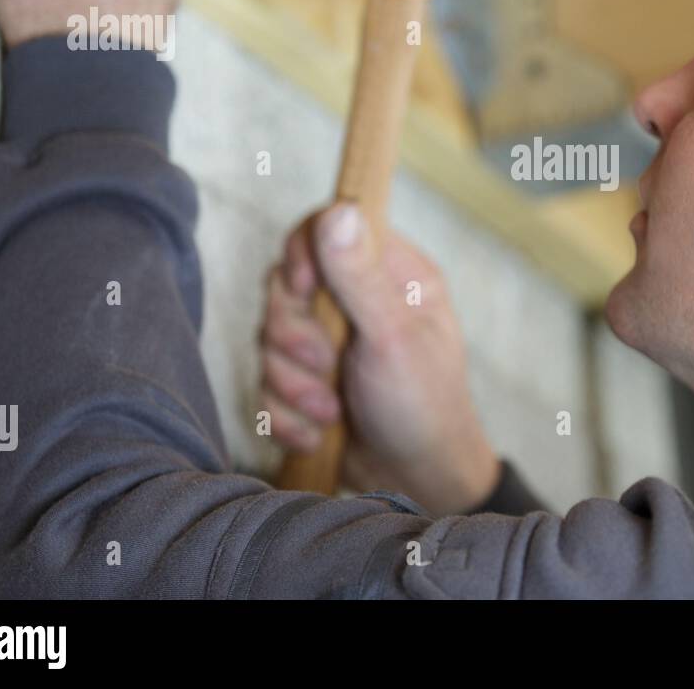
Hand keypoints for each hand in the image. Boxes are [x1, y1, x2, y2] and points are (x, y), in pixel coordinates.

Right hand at [260, 203, 500, 514]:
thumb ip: (360, 277)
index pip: (324, 229)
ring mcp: (330, 341)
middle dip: (294, 338)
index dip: (301, 256)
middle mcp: (358, 299)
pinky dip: (287, 413)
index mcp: (391, 273)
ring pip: (270, 338)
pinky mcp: (309, 381)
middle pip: (285, 286)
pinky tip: (319, 432)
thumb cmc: (425, 405)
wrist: (418, 484)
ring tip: (330, 411)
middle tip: (325, 368)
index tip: (303, 291)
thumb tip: (339, 209)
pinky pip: (268, 383)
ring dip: (292, 383)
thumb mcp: (392, 337)